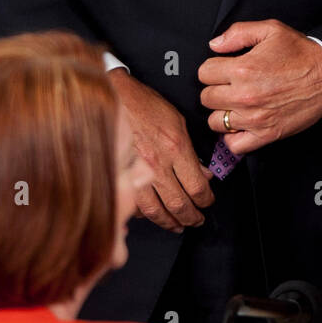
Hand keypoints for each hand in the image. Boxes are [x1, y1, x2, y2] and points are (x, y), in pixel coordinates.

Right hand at [109, 70, 213, 231]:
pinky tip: (152, 215)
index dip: (206, 201)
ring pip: (156, 211)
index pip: (198, 188)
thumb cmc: (143, 104)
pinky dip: (145, 214)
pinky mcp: (121, 176)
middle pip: (179, 205)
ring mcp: (136, 172)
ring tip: (178, 225)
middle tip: (197, 220)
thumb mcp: (177, 121)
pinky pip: (134, 204)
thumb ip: (192, 150)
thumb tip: (203, 173)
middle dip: (192, 218)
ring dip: (170, 222)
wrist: (113, 97)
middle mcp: (157, 164)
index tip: (208, 202)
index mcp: (175, 148)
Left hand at [198, 19, 321, 155]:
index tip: (223, 70)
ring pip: (215, 122)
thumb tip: (215, 44)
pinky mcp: (266, 134)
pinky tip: (241, 124)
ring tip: (236, 104)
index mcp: (243, 69)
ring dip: (222, 113)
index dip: (213, 69)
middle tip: (230, 86)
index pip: (204, 73)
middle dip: (216, 89)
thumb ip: (238, 33)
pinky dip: (233, 137)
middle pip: (206, 98)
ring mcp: (255, 118)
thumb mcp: (271, 30)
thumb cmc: (302, 54)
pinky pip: (234, 144)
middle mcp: (245, 95)